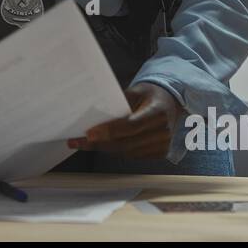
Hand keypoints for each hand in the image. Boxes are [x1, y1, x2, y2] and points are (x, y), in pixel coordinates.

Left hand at [68, 83, 183, 158]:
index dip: (109, 131)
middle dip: (99, 143)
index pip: (130, 126)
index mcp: (158, 112)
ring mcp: (163, 145)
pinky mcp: (160, 153)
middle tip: (77, 142)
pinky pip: (132, 156)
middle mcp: (163, 131)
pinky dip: (116, 151)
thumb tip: (93, 114)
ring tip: (84, 143)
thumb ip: (118, 103)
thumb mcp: (135, 91)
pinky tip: (103, 145)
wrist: (170, 103)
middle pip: (126, 143)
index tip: (88, 134)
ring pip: (126, 152)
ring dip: (104, 148)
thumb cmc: (149, 95)